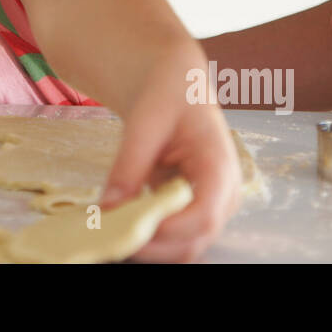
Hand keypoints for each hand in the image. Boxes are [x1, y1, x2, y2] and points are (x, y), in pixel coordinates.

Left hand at [100, 46, 242, 262]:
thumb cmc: (168, 94)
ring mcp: (210, 206)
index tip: (130, 228)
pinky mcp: (192, 210)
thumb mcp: (144, 123)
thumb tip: (108, 208)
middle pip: (195, 240)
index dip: (168, 230)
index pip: (204, 215)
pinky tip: (121, 224)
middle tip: (109, 235)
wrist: (176, 85)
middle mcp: (223, 194)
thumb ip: (129, 166)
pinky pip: (174, 237)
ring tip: (111, 231)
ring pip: (184, 246)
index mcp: (219, 166)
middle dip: (153, 246)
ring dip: (150, 246)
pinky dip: (149, 238)